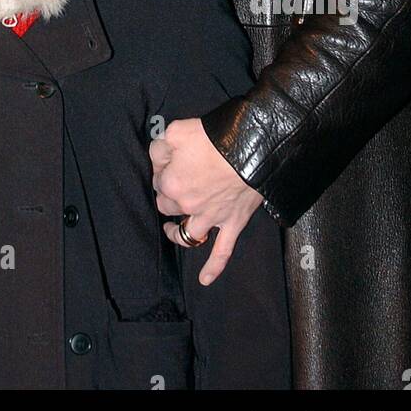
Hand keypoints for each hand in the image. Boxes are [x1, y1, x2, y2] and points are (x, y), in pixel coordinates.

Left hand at [149, 117, 264, 284]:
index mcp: (171, 184)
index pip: (157, 181)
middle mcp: (188, 205)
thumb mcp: (177, 131)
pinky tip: (205, 279)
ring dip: (178, 232)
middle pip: (168, 206)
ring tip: (172, 228)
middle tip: (175, 181)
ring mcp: (210, 218)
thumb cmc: (214, 137)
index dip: (162, 170)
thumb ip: (161, 146)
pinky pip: (221, 252)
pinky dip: (213, 267)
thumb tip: (157, 157)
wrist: (253, 147)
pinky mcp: (232, 224)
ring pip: (187, 233)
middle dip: (169, 195)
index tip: (169, 161)